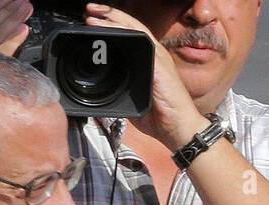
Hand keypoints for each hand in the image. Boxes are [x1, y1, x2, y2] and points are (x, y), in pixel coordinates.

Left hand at [84, 3, 207, 148]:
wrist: (179, 128)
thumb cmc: (161, 117)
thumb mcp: (133, 102)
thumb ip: (120, 94)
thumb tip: (102, 96)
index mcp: (149, 61)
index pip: (129, 36)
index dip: (112, 25)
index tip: (93, 21)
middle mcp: (155, 55)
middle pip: (131, 26)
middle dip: (109, 15)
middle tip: (89, 10)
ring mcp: (158, 58)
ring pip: (135, 29)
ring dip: (114, 19)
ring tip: (94, 14)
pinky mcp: (160, 64)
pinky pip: (141, 42)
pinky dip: (124, 33)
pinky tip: (111, 28)